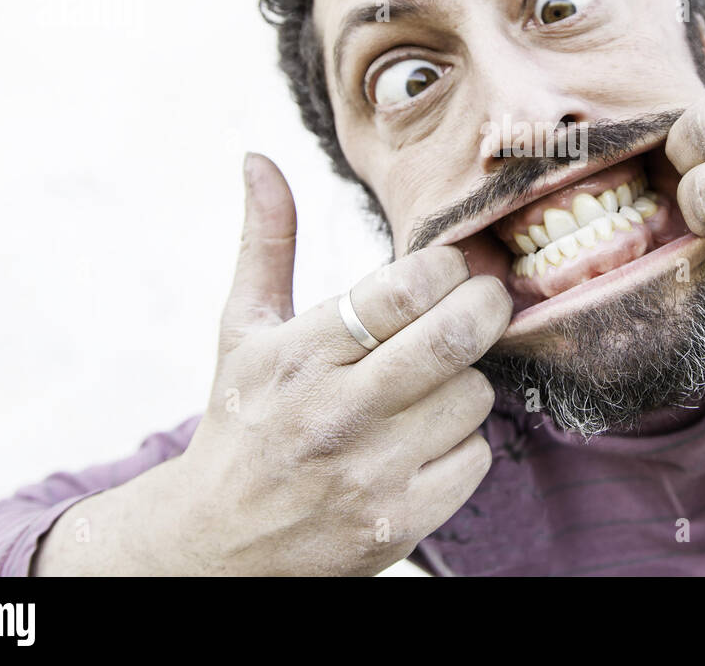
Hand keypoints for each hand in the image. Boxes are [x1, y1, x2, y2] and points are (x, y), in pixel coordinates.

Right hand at [35, 153, 508, 575]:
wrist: (217, 545)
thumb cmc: (241, 422)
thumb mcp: (242, 330)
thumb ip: (266, 242)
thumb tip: (259, 158)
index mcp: (299, 355)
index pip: (405, 290)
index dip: (448, 266)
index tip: (452, 265)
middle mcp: (335, 414)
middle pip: (454, 339)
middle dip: (487, 305)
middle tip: (487, 297)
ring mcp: (369, 474)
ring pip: (473, 396)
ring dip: (467, 380)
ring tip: (433, 381)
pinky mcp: (399, 524)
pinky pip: (476, 457)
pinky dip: (464, 442)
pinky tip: (428, 439)